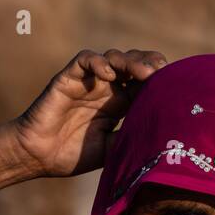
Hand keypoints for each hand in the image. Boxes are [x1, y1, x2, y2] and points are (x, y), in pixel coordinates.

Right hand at [12, 48, 166, 178]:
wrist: (39, 156)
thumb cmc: (73, 155)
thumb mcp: (113, 150)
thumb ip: (132, 137)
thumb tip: (163, 136)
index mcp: (120, 104)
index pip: (145, 83)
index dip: (160, 79)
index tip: (175, 85)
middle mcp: (107, 88)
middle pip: (134, 65)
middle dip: (150, 64)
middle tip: (162, 72)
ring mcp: (89, 81)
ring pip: (114, 58)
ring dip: (130, 61)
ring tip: (142, 73)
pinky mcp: (69, 77)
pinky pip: (86, 59)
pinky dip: (98, 61)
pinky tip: (109, 74)